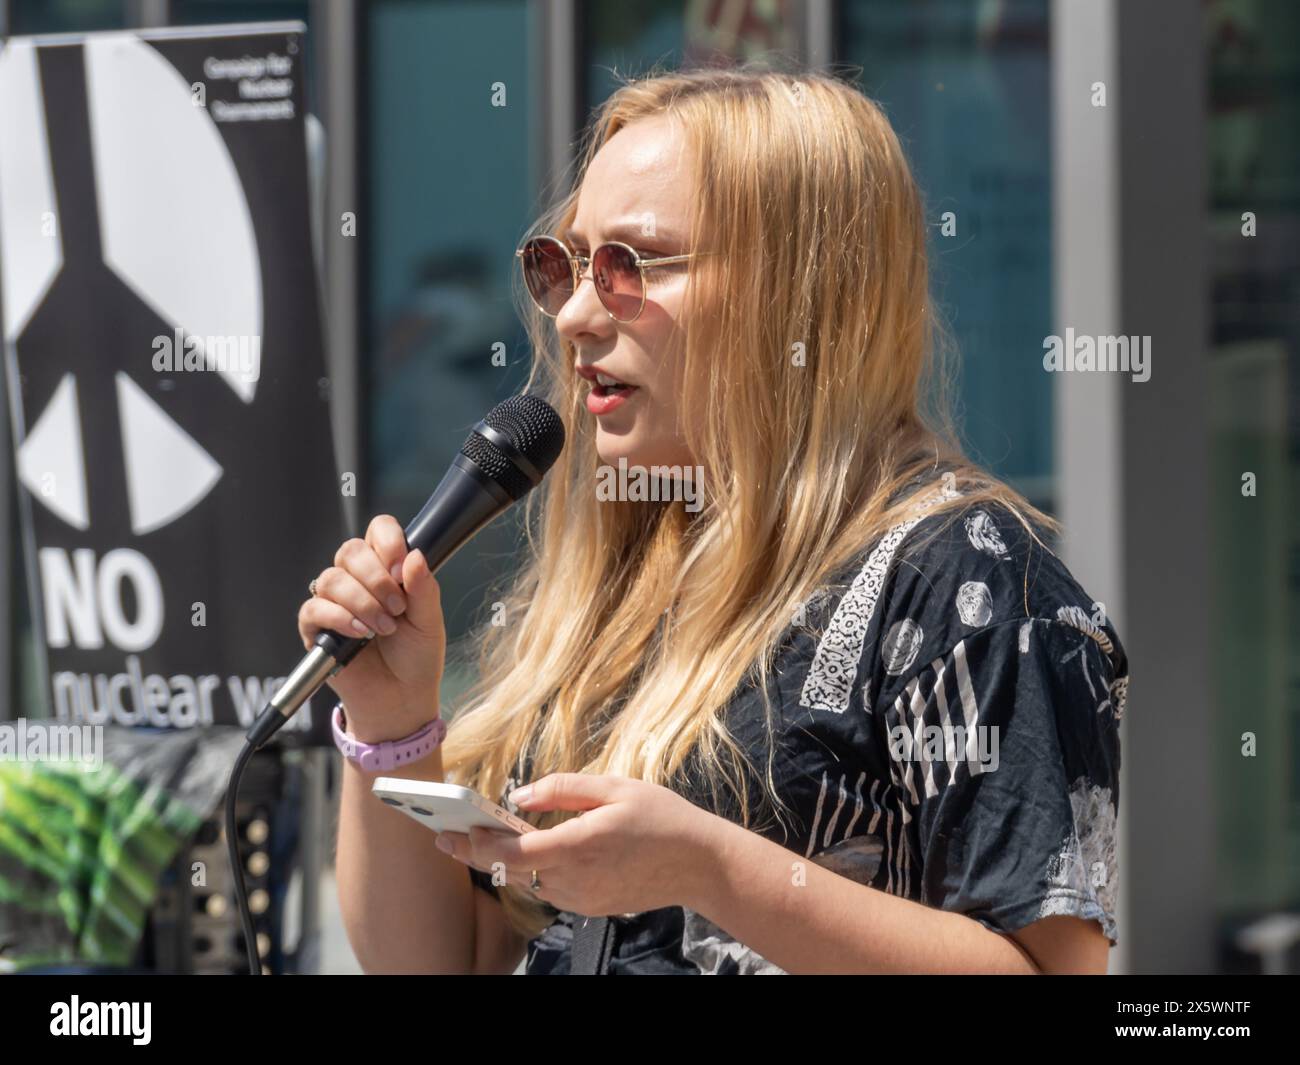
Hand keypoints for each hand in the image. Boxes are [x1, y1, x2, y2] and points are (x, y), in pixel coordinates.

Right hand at [297, 514, 445, 741]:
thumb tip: (415, 555)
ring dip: (362, 602)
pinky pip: (314, 608)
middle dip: (376, 577)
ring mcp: (334, 603)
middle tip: (398, 607)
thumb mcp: (430, 621)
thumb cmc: (417, 657)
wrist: (402, 699)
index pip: (379, 530)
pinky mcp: (316, 629)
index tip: (401, 569)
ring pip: (332, 579)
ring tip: (384, 628)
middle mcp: (358, 580)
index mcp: (387, 569)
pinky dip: (339, 618)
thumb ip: (423, 588)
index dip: (388, 541)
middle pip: (350, 550)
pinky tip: (360, 634)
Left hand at [434, 774, 721, 915]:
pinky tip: (533, 852)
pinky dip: (535, 872)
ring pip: (528, 882)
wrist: (699, 864)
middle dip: (478, 853)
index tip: (448, 832)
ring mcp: (581, 898)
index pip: (511, 853)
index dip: (475, 845)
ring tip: (484, 838)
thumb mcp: (614, 786)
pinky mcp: (590, 906)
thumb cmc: (660, 817)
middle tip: (449, 836)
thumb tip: (520, 796)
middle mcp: (574, 878)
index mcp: (578, 845)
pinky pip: (550, 889)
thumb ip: (563, 789)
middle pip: (511, 871)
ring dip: (507, 863)